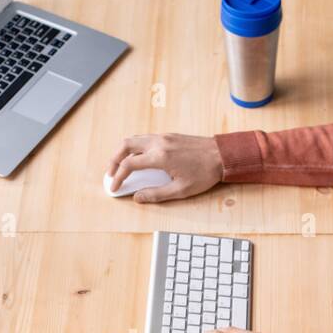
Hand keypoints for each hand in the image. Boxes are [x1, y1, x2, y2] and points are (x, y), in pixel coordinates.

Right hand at [106, 133, 223, 202]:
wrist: (222, 155)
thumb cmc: (205, 173)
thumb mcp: (181, 190)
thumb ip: (156, 194)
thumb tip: (138, 197)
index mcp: (160, 157)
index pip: (129, 164)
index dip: (117, 176)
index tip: (114, 187)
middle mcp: (159, 143)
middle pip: (125, 146)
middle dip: (113, 160)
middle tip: (110, 174)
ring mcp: (163, 137)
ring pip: (134, 139)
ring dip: (122, 152)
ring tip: (119, 166)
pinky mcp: (169, 136)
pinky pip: (144, 138)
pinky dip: (134, 147)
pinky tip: (136, 158)